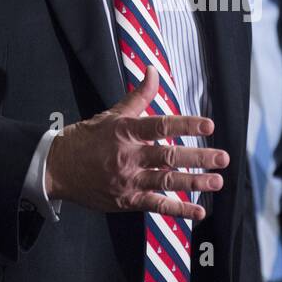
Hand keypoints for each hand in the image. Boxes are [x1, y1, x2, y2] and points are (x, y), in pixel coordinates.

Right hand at [44, 67, 225, 218]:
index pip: (161, 126)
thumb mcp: (112, 114)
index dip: (187, 124)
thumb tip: (153, 70)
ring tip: (217, 181)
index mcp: (126, 132)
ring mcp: (128, 181)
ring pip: (166, 182)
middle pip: (169, 157)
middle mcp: (128, 157)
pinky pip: (156, 205)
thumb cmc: (87, 139)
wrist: (58, 168)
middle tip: (223, 158)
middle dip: (199, 158)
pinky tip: (198, 210)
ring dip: (194, 183)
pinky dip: (178, 209)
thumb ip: (139, 95)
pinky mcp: (127, 200)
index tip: (209, 125)